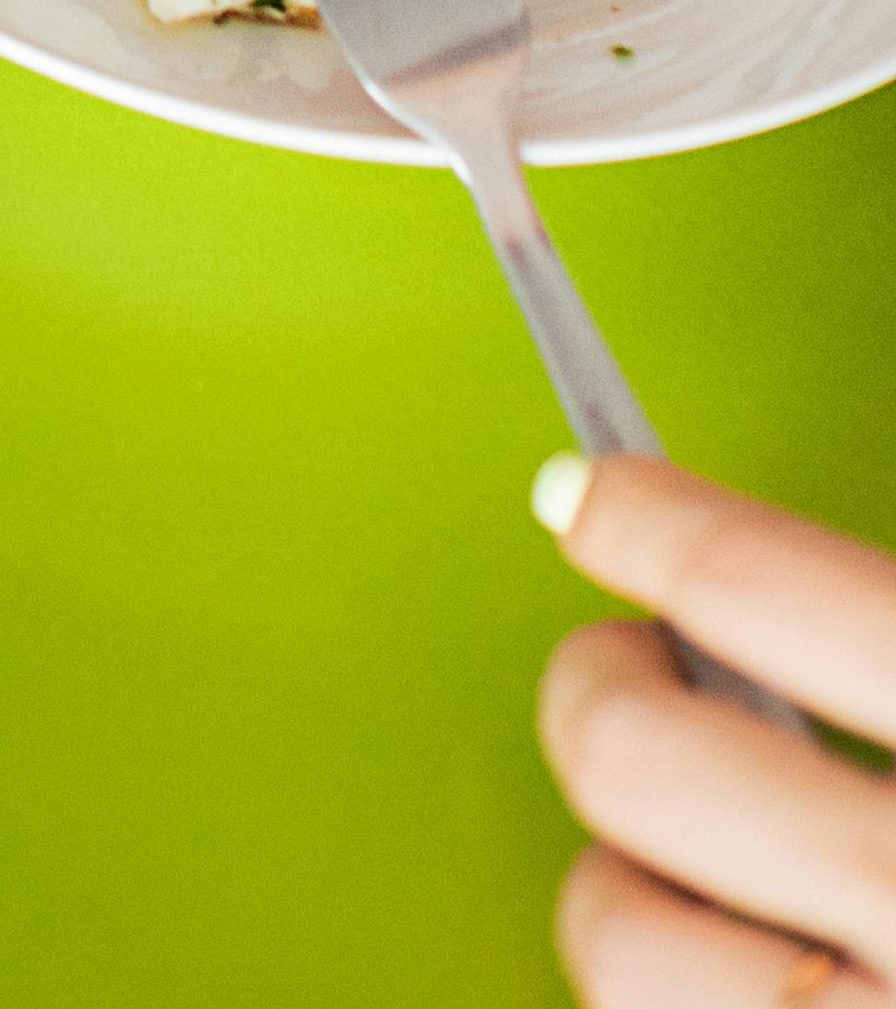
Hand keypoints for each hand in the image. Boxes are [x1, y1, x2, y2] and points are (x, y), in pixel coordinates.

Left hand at [540, 455, 895, 1002]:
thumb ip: (874, 639)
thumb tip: (714, 591)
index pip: (762, 584)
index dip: (649, 520)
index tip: (585, 494)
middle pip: (634, 756)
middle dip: (600, 695)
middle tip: (633, 677)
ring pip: (620, 943)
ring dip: (624, 886)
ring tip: (691, 867)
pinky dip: (671, 1000)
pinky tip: (736, 974)